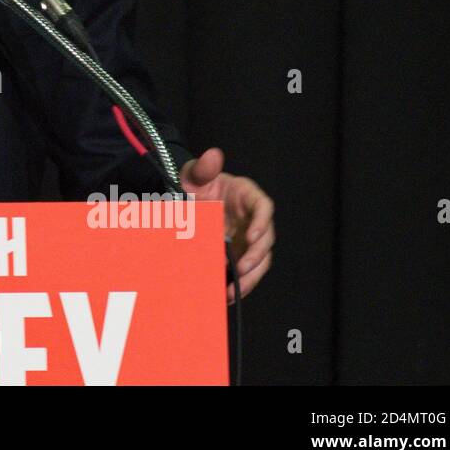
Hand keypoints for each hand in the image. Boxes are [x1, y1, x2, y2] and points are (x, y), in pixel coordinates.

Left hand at [179, 147, 274, 303]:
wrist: (184, 201)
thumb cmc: (194, 184)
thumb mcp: (193, 174)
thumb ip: (203, 167)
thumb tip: (213, 154)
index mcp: (247, 196)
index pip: (264, 207)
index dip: (262, 221)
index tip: (252, 235)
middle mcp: (252, 219)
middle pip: (266, 239)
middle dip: (257, 256)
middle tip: (242, 268)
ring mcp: (247, 239)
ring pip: (260, 260)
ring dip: (251, 277)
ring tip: (234, 291)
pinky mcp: (238, 254)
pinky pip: (245, 270)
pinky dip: (240, 283)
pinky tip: (228, 294)